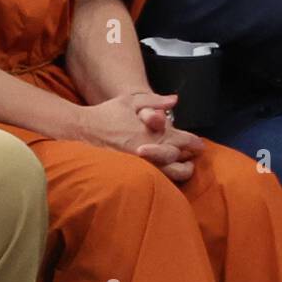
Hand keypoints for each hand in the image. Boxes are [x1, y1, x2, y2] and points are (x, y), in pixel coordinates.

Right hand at [77, 91, 204, 183]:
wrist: (82, 130)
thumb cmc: (107, 114)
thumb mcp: (130, 101)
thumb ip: (155, 100)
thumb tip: (174, 100)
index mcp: (153, 132)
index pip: (182, 140)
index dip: (194, 143)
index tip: (199, 144)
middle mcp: (150, 150)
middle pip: (179, 160)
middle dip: (189, 160)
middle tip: (191, 159)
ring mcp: (141, 165)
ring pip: (170, 175)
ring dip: (179, 172)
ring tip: (182, 169)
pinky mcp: (132, 174)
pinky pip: (155, 180)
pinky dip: (163, 178)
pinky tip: (163, 173)